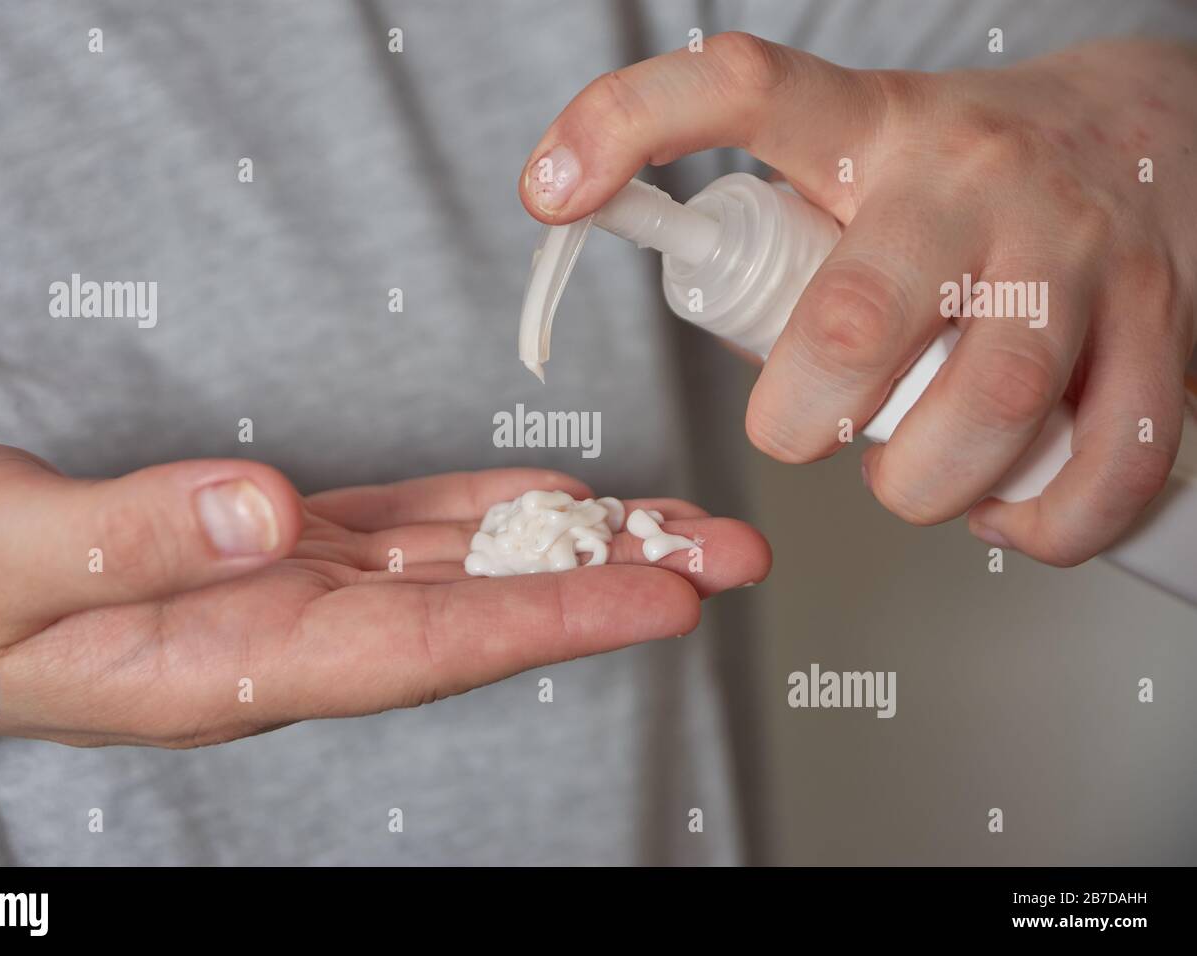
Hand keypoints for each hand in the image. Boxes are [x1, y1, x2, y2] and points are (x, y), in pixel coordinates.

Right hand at [0, 443, 767, 770]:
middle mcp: (287, 636)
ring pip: (460, 570)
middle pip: (476, 617)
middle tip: (724, 561)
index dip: (543, 624)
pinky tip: (557, 502)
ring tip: (679, 531)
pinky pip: (407, 535)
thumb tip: (256, 512)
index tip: (656, 604)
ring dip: (573, 549)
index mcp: (227, 660)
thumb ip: (125, 538)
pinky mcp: (280, 549)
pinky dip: (489, 515)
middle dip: (603, 589)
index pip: (419, 648)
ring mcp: (291, 592)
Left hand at [520, 33, 1196, 564]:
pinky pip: (1106, 463)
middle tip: (796, 432)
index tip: (550, 189)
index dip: (628, 125)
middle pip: (855, 322)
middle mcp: (973, 179)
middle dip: (801, 419)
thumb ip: (780, 231)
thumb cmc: (972, 175)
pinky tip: (1006, 507)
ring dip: (922, 484)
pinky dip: (1044, 523)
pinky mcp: (1165, 321)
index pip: (740, 90)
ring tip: (910, 477)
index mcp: (874, 129)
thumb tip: (686, 315)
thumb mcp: (866, 158)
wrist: (1157, 130)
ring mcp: (1079, 249)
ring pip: (988, 406)